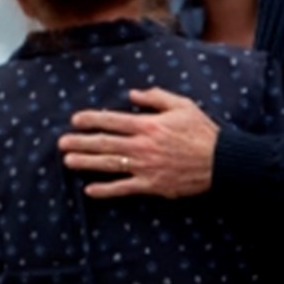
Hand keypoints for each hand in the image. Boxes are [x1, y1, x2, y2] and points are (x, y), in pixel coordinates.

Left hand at [57, 88, 217, 198]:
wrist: (222, 162)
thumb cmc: (202, 132)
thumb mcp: (182, 105)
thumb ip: (155, 97)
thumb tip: (132, 93)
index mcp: (147, 125)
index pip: (112, 120)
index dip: (91, 119)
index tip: (75, 120)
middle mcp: (141, 146)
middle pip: (104, 143)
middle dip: (80, 142)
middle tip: (61, 143)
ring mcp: (144, 167)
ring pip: (109, 165)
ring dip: (86, 163)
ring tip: (68, 161)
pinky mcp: (151, 185)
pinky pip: (124, 188)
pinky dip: (106, 190)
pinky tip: (90, 190)